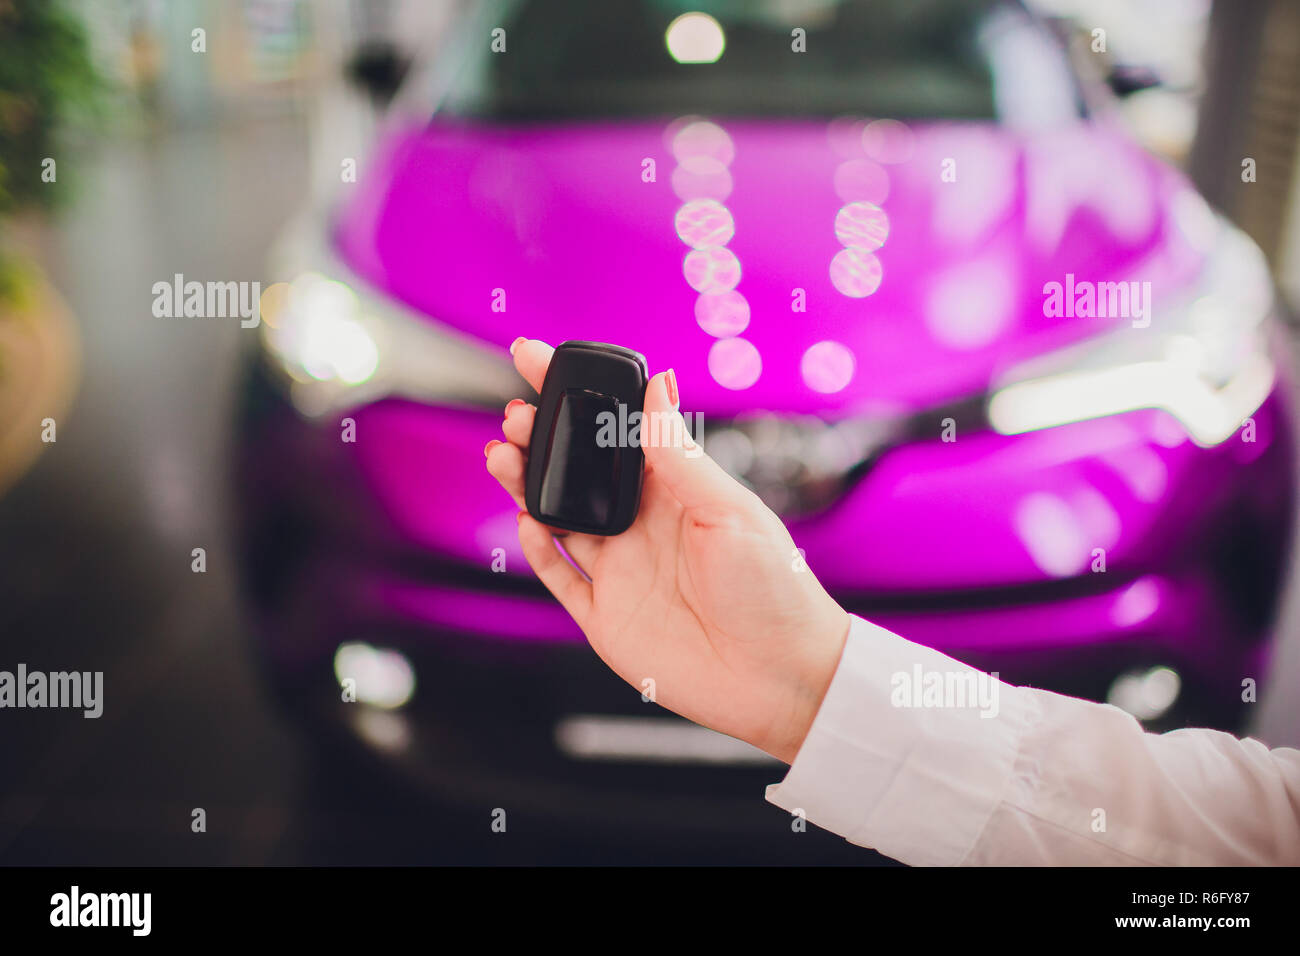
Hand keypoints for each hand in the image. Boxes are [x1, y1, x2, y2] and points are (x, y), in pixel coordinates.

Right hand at [485, 338, 850, 762]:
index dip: (576, 396)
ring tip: (503, 453)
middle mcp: (642, 526)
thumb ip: (680, 455)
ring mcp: (621, 571)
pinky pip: (559, 578)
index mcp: (675, 492)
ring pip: (557, 518)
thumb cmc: (775, 589)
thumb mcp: (729, 511)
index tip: (537, 359)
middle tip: (516, 415)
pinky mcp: (606, 617)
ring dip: (526, 485)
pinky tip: (526, 521)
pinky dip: (536, 550)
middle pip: (576, 474)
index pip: (614, 433)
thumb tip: (658, 384)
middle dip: (540, 438)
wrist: (783, 678)